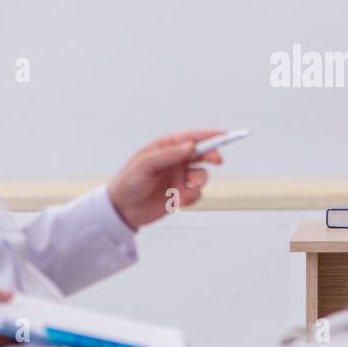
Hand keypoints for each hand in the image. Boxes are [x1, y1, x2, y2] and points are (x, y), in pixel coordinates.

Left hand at [108, 129, 224, 229]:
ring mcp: (179, 177)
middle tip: (217, 161)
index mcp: (165, 147)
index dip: (210, 136)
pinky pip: (196, 193)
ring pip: (202, 175)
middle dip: (212, 157)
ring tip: (189, 189)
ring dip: (199, 181)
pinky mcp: (181, 194)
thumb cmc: (128, 182)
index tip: (225, 135)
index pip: (192, 138)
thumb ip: (169, 155)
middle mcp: (175, 160)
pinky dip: (192, 197)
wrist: (121, 211)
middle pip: (202, 154)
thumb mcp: (145, 164)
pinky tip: (179, 201)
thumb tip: (191, 146)